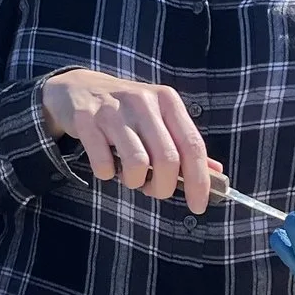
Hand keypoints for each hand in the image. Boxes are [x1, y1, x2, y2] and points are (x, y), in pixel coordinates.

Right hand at [40, 71, 213, 212]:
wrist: (78, 89)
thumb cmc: (125, 111)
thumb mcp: (158, 119)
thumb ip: (184, 145)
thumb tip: (216, 172)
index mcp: (167, 101)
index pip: (193, 146)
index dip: (199, 181)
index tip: (198, 206)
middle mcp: (143, 102)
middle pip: (167, 160)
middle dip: (163, 187)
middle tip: (153, 190)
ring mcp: (114, 110)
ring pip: (137, 164)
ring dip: (134, 182)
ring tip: (128, 176)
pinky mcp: (87, 120)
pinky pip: (104, 164)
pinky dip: (107, 174)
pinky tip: (106, 165)